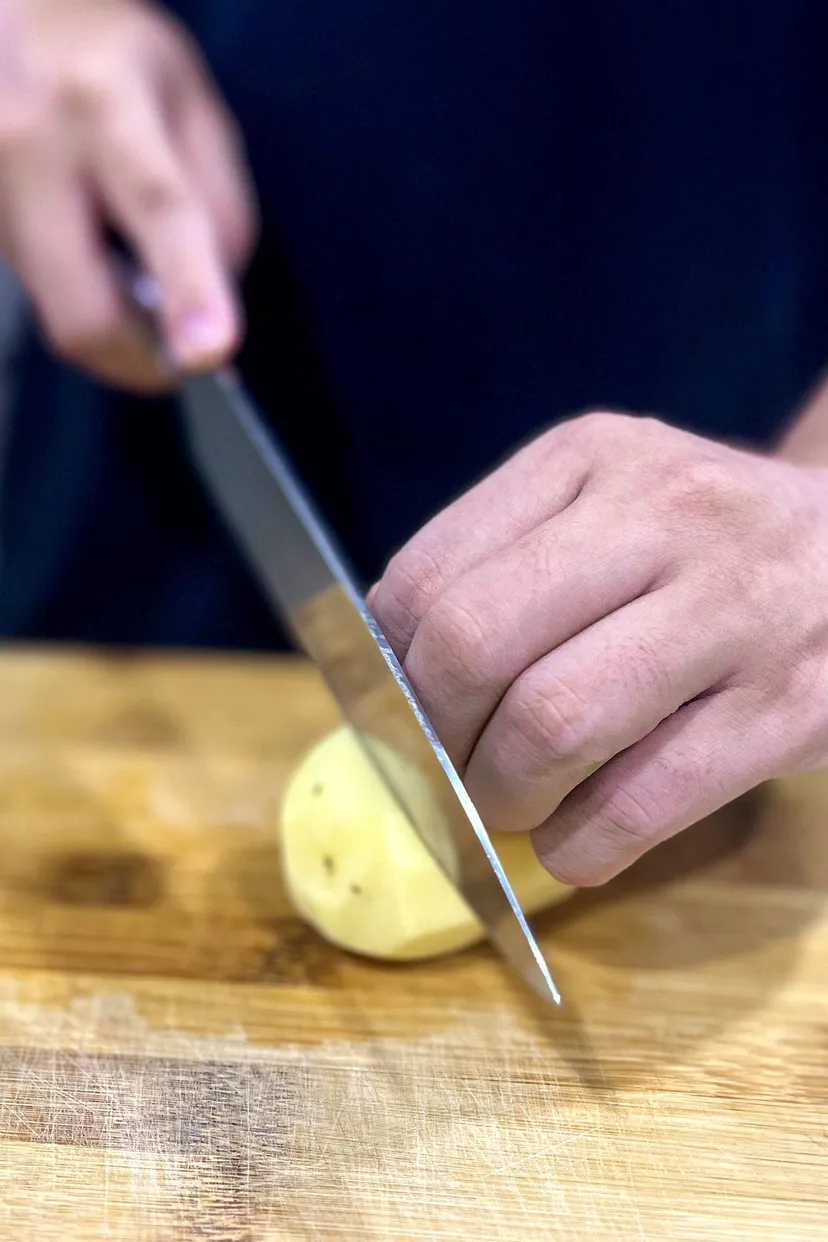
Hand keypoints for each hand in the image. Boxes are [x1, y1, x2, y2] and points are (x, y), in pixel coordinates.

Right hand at [0, 0, 255, 388]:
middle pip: (84, 312)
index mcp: (107, 102)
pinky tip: (85, 242)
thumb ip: (221, 208)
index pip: (158, 209)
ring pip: (58, 311)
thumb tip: (212, 308)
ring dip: (110, 314)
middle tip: (180, 349)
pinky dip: (78, 294)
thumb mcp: (193, 108)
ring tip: (123, 254)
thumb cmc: (114, 61)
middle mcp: (30, 146)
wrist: (9, 16)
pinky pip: (38, 294)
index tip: (210, 351)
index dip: (191, 290)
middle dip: (141, 356)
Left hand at [371, 412, 827, 884]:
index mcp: (591, 456)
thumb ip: (505, 561)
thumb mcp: (610, 501)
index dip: (390, 668)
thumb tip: (390, 669)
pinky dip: (581, 844)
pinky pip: (644, 798)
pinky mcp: (790, 704)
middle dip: (436, 737)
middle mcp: (662, 513)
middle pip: (476, 643)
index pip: (429, 575)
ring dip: (503, 797)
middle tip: (449, 770)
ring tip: (512, 807)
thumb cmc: (707, 545)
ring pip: (555, 722)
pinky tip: (574, 844)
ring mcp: (734, 607)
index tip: (402, 712)